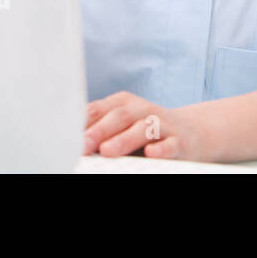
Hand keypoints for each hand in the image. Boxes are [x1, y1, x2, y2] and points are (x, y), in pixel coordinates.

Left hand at [82, 91, 220, 161]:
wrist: (191, 132)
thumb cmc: (146, 131)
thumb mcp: (122, 125)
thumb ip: (99, 130)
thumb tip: (73, 142)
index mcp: (123, 104)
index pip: (99, 109)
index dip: (82, 123)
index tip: (66, 138)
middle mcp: (142, 110)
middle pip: (119, 116)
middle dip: (99, 130)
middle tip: (82, 145)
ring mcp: (163, 125)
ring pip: (144, 129)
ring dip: (124, 139)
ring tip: (108, 151)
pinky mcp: (180, 142)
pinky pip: (170, 145)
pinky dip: (161, 149)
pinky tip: (151, 153)